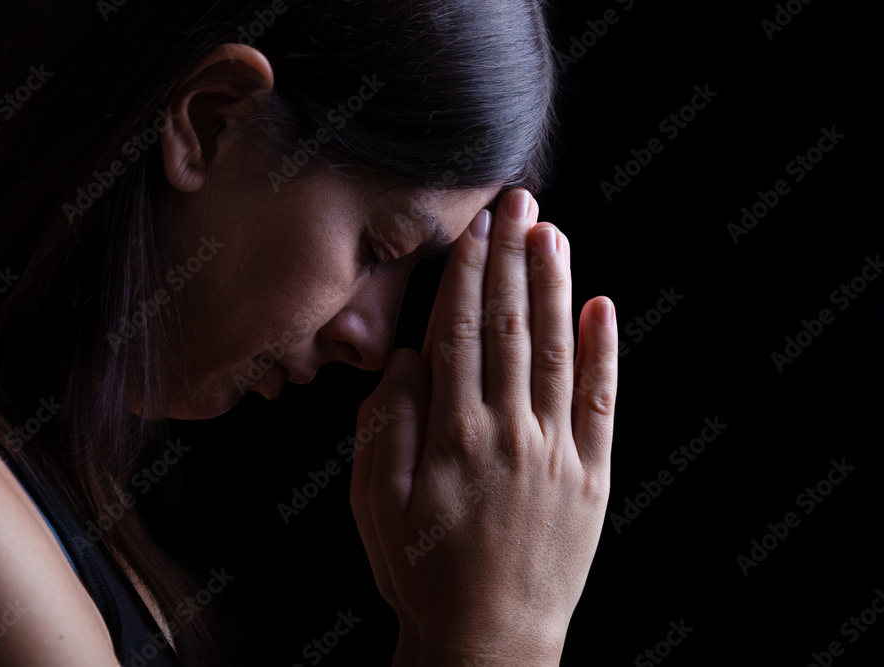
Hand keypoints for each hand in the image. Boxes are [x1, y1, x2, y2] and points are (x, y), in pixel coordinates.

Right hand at [349, 188, 617, 665]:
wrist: (487, 640)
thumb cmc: (421, 573)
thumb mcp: (373, 502)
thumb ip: (384, 425)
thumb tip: (407, 361)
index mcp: (449, 433)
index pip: (460, 331)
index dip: (468, 273)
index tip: (475, 227)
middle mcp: (506, 430)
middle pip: (511, 326)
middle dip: (512, 257)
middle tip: (518, 202)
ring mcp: (554, 451)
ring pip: (557, 350)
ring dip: (555, 286)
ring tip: (552, 233)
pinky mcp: (590, 477)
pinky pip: (602, 403)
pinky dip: (604, 352)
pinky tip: (602, 306)